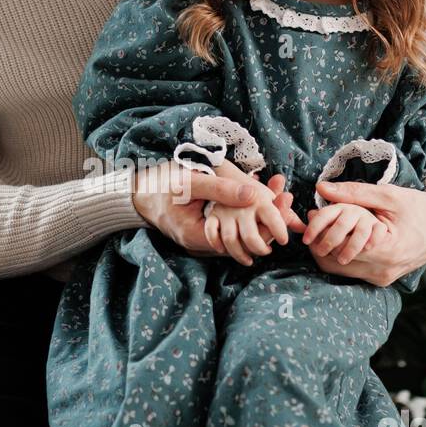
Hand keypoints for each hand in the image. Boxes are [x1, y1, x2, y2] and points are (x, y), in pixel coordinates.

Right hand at [131, 157, 302, 258]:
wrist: (137, 191)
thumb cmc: (158, 186)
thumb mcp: (188, 183)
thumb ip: (220, 189)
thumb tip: (254, 194)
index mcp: (200, 237)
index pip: (244, 239)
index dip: (267, 222)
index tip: (284, 200)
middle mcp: (205, 243)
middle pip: (246, 237)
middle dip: (269, 216)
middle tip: (287, 194)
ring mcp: (206, 236)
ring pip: (241, 229)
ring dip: (260, 211)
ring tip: (280, 190)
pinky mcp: (208, 227)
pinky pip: (232, 222)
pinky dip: (246, 209)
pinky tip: (259, 190)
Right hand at [204, 160, 305, 264]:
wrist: (225, 176)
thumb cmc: (254, 194)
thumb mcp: (271, 200)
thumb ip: (287, 214)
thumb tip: (303, 228)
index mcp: (260, 200)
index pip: (273, 218)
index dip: (279, 231)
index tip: (283, 240)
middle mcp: (242, 207)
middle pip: (251, 236)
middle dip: (260, 249)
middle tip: (267, 251)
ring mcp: (225, 212)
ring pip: (231, 240)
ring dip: (241, 254)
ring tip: (250, 259)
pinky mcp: (212, 215)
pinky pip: (211, 232)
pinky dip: (217, 243)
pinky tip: (224, 250)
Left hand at [303, 178, 425, 284]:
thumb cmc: (420, 208)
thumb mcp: (387, 195)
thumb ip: (353, 193)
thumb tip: (321, 189)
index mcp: (386, 250)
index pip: (339, 247)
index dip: (322, 230)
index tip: (314, 214)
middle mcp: (383, 271)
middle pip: (335, 261)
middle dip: (321, 240)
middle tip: (314, 221)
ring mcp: (382, 278)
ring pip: (340, 269)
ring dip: (329, 249)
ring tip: (326, 228)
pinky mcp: (382, 280)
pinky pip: (353, 271)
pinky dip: (342, 255)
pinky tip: (341, 238)